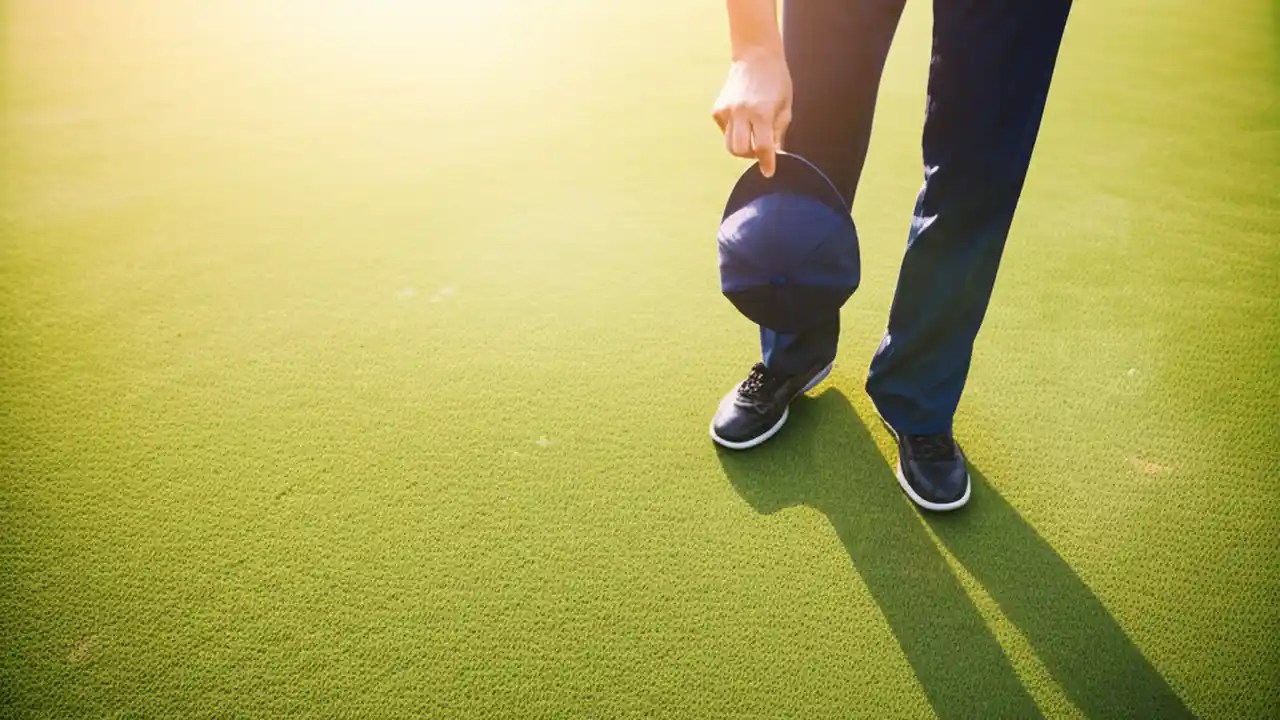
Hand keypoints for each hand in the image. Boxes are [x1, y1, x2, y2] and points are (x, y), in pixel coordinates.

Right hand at [711, 46, 792, 177]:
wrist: (756, 56)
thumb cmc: (776, 81)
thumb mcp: (785, 106)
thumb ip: (779, 131)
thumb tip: (774, 154)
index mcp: (762, 112)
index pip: (763, 147)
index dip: (767, 163)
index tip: (768, 172)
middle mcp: (741, 112)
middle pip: (740, 151)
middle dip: (751, 156)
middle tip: (760, 150)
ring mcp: (726, 110)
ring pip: (729, 145)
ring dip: (741, 147)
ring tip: (752, 137)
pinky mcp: (717, 109)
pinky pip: (724, 132)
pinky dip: (734, 133)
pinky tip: (743, 120)